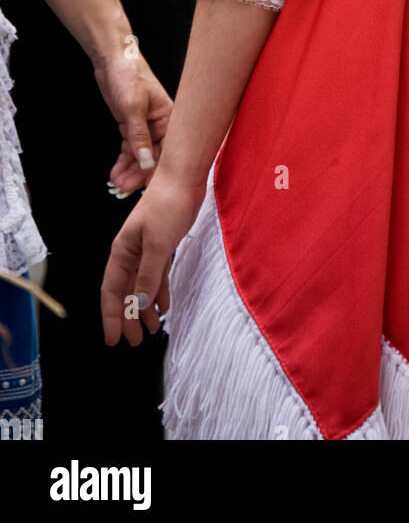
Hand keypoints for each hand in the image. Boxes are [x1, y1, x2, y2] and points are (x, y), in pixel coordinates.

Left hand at [92, 44, 172, 194]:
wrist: (113, 60)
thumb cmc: (129, 76)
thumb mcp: (133, 107)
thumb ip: (139, 136)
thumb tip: (146, 162)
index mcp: (170, 119)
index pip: (168, 151)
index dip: (158, 172)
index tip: (148, 190)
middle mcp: (161, 126)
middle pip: (153, 157)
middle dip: (139, 175)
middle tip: (123, 189)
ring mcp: (146, 127)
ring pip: (140, 157)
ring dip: (129, 171)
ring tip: (116, 184)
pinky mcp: (132, 127)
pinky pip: (130, 150)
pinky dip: (123, 162)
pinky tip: (115, 173)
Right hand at [101, 172, 205, 345]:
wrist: (184, 180)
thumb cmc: (167, 206)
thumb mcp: (157, 245)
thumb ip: (148, 276)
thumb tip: (137, 305)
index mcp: (122, 251)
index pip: (111, 290)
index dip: (111, 316)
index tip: (113, 340)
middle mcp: (131, 252)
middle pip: (125, 291)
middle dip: (129, 317)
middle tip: (135, 342)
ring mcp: (147, 249)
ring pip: (142, 285)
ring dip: (146, 307)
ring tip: (152, 329)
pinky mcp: (163, 246)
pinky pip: (157, 275)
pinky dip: (159, 291)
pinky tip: (164, 306)